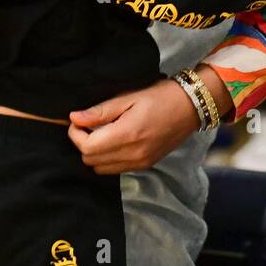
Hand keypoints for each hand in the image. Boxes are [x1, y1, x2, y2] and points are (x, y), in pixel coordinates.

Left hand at [68, 78, 198, 173]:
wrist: (190, 107)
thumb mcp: (129, 97)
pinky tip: (114, 141)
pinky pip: (116, 169)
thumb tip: (74, 118)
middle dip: (83, 143)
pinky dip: (108, 159)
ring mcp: (140, 163)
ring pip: (101, 169)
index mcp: (127, 134)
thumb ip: (100, 111)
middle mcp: (133, 154)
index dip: (76, 135)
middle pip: (91, 161)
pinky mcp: (145, 165)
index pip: (87, 147)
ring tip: (101, 133)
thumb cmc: (160, 96)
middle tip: (88, 126)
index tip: (78, 121)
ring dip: (95, 153)